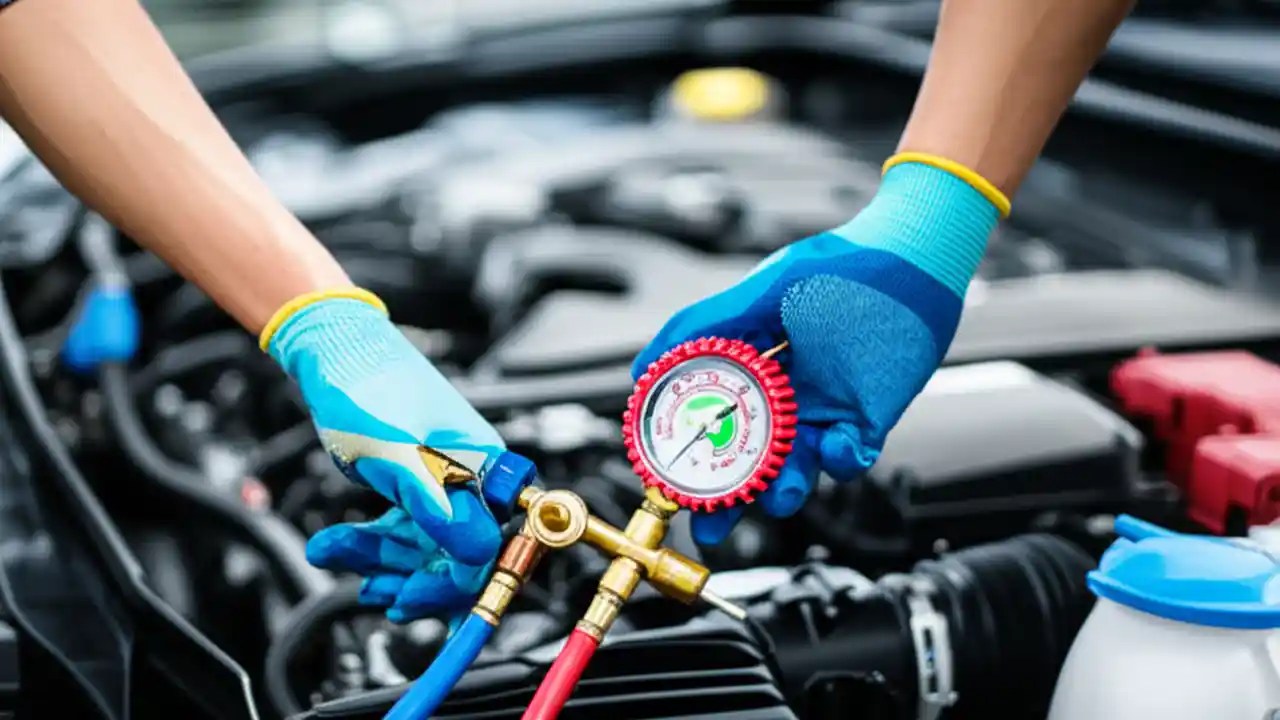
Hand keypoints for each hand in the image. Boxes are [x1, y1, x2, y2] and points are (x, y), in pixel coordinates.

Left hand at [263, 289, 504, 611]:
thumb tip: (475, 553)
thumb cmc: (366, 384)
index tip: (408, 598)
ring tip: (331, 552)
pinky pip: (400, 527)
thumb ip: (435, 504)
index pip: (482, 545)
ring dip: (378, 558)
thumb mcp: (395, 452)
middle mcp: (468, 474)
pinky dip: (368, 541)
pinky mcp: (412, 478)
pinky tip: (332, 544)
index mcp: (480, 465)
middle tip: (373, 592)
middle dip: (409, 575)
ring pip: (422, 543)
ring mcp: (440, 477)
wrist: (333, 346)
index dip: (449, 579)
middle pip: (455, 552)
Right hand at [633, 157, 1004, 543]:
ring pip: (796, 468)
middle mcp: (785, 397)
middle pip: (749, 461)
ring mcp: (825, 410)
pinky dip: (840, 461)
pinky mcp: (867, 418)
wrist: (911, 256)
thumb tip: (645, 366)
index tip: (669, 485)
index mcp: (753, 370)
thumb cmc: (840, 265)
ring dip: (784, 489)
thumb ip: (703, 326)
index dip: (691, 458)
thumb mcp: (761, 292)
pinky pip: (850, 457)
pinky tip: (834, 445)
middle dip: (730, 499)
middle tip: (712, 524)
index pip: (712, 423)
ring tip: (778, 495)